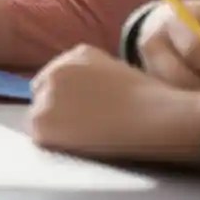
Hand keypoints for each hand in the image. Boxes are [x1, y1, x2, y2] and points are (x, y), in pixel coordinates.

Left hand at [29, 45, 199, 162]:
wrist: (159, 119)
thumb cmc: (154, 102)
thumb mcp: (120, 71)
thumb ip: (93, 76)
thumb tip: (83, 94)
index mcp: (77, 54)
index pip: (57, 77)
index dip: (67, 97)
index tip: (80, 111)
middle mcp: (56, 70)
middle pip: (43, 93)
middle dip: (56, 108)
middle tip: (81, 127)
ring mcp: (46, 95)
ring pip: (40, 115)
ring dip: (56, 126)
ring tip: (87, 138)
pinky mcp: (42, 122)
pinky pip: (41, 136)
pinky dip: (56, 143)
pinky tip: (82, 146)